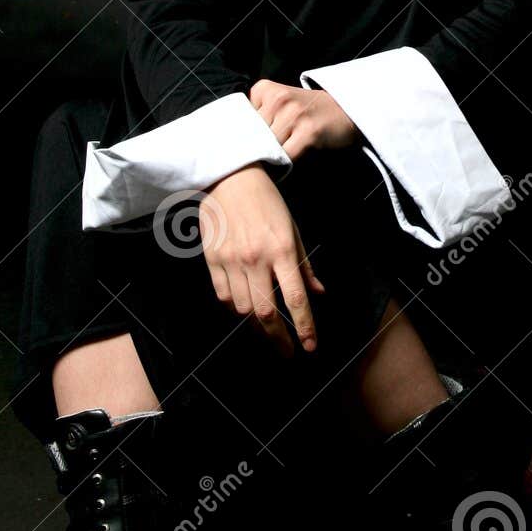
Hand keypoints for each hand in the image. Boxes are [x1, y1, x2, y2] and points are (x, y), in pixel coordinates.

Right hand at [200, 164, 325, 357]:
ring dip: (256, 325)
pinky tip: (244, 311)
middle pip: (266, 312)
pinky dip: (235, 309)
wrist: (230, 178)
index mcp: (282, 250)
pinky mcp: (212, 259)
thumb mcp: (293, 229)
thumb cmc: (268, 202)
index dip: (304, 326)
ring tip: (268, 330)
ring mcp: (231, 260)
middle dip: (278, 339)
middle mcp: (256, 259)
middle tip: (287, 352)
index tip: (310, 347)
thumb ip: (305, 266)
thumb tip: (318, 294)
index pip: (296, 298)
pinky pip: (224, 296)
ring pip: (243, 309)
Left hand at [248, 78, 359, 160]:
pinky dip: (286, 162)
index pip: (240, 120)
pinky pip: (286, 155)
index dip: (246, 134)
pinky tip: (293, 156)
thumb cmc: (306, 110)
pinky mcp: (308, 131)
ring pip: (268, 146)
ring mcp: (293, 114)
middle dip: (258, 146)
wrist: (343, 110)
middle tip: (268, 149)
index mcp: (265, 88)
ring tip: (284, 150)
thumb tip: (235, 142)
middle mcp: (278, 98)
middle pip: (253, 134)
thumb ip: (257, 114)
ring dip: (273, 155)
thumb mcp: (278, 102)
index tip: (253, 138)